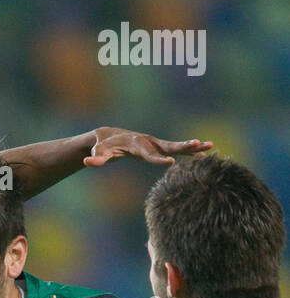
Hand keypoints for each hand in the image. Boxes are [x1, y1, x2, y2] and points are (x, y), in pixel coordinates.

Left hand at [85, 129, 212, 167]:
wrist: (109, 136)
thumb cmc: (104, 147)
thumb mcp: (99, 153)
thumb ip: (96, 158)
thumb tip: (87, 162)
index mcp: (138, 145)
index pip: (150, 154)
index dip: (158, 158)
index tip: (171, 162)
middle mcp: (150, 142)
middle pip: (169, 146)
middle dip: (183, 147)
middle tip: (198, 145)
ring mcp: (156, 144)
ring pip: (177, 146)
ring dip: (193, 147)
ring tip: (210, 147)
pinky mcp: (159, 147)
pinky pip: (177, 149)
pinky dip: (191, 151)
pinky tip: (206, 155)